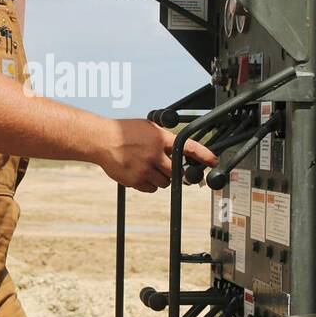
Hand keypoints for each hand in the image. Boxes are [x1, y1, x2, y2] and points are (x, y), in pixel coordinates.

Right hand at [92, 118, 216, 192]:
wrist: (101, 140)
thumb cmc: (124, 132)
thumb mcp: (147, 127)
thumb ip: (163, 138)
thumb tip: (179, 149)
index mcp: (159, 138)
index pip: (188, 147)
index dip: (204, 155)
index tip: (213, 161)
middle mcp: (154, 154)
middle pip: (177, 172)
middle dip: (176, 172)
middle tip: (168, 168)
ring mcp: (145, 168)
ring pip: (165, 182)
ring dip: (161, 178)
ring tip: (148, 167)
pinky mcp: (135, 180)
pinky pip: (151, 189)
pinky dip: (149, 184)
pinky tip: (140, 173)